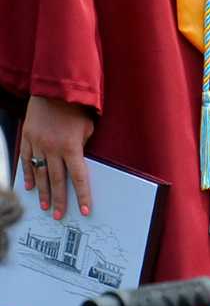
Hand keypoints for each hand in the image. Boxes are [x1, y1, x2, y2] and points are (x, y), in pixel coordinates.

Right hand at [18, 95, 93, 219]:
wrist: (54, 90)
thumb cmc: (76, 107)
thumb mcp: (88, 126)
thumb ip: (83, 145)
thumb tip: (79, 161)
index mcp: (72, 147)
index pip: (78, 177)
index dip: (82, 195)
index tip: (85, 210)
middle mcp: (53, 149)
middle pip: (57, 181)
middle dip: (60, 200)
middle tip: (60, 216)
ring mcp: (37, 145)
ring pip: (39, 174)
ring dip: (43, 192)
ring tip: (46, 207)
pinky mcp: (27, 139)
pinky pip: (26, 161)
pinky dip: (27, 175)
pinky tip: (28, 187)